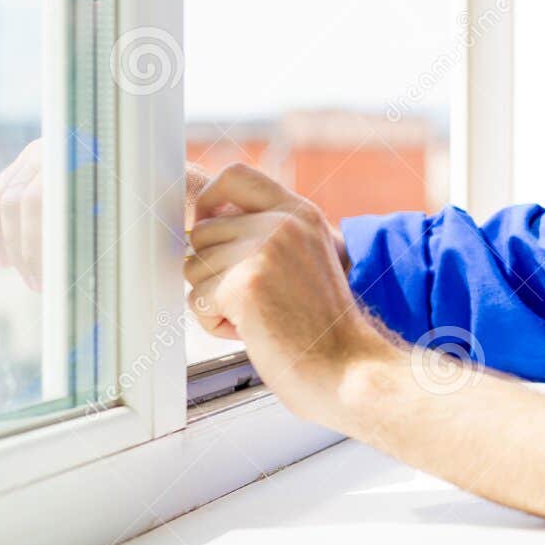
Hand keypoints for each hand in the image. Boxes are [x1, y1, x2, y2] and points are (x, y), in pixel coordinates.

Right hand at [0, 143, 209, 290]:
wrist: (159, 167)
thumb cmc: (164, 195)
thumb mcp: (156, 210)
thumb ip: (132, 229)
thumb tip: (104, 271)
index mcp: (88, 154)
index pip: (46, 201)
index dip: (43, 244)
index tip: (55, 279)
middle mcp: (58, 147)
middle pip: (22, 202)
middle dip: (30, 251)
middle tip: (44, 286)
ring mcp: (38, 152)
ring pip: (6, 201)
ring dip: (14, 246)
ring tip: (34, 281)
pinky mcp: (26, 162)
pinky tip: (7, 261)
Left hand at [184, 163, 382, 420]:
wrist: (350, 368)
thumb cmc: (325, 329)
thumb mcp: (306, 259)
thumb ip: (268, 235)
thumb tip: (202, 227)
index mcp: (300, 213)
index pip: (236, 176)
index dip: (210, 200)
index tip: (209, 227)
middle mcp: (282, 222)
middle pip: (202, 233)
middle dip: (214, 272)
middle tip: (255, 301)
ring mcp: (263, 249)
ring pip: (194, 268)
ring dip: (215, 302)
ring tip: (259, 317)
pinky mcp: (244, 282)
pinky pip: (197, 301)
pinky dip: (217, 326)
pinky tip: (254, 332)